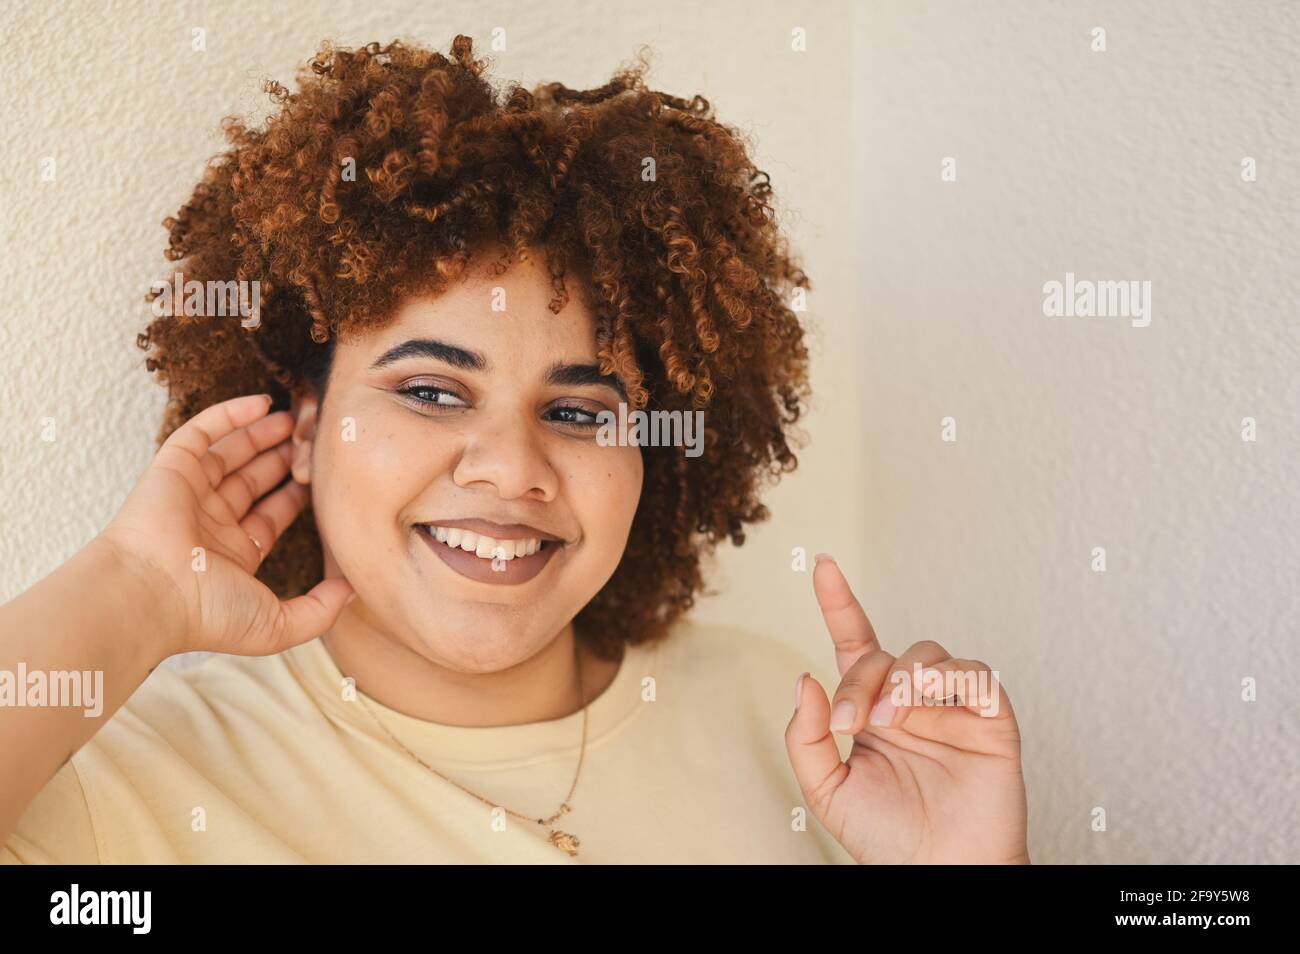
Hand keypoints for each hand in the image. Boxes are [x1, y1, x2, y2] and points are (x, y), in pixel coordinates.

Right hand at [96, 393, 353, 659]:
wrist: (150, 596)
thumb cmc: (209, 614)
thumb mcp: (278, 625)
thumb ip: (321, 610)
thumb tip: (353, 591)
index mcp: (232, 555)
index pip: (270, 516)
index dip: (295, 496)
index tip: (324, 478)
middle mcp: (210, 523)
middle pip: (253, 480)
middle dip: (283, 460)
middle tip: (313, 441)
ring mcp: (190, 494)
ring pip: (231, 454)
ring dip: (262, 434)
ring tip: (295, 418)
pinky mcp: (173, 468)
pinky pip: (202, 433)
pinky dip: (229, 415)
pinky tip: (261, 403)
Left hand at [785, 554, 1028, 863]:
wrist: (939, 871)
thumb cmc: (886, 836)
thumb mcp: (825, 789)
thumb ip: (804, 736)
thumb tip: (806, 679)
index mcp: (871, 710)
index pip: (855, 642)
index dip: (839, 602)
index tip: (823, 565)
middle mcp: (911, 701)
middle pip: (885, 653)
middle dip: (861, 679)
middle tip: (849, 721)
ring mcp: (951, 706)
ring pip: (927, 654)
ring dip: (900, 679)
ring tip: (888, 720)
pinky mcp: (991, 717)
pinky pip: (973, 673)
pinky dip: (945, 680)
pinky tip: (925, 709)